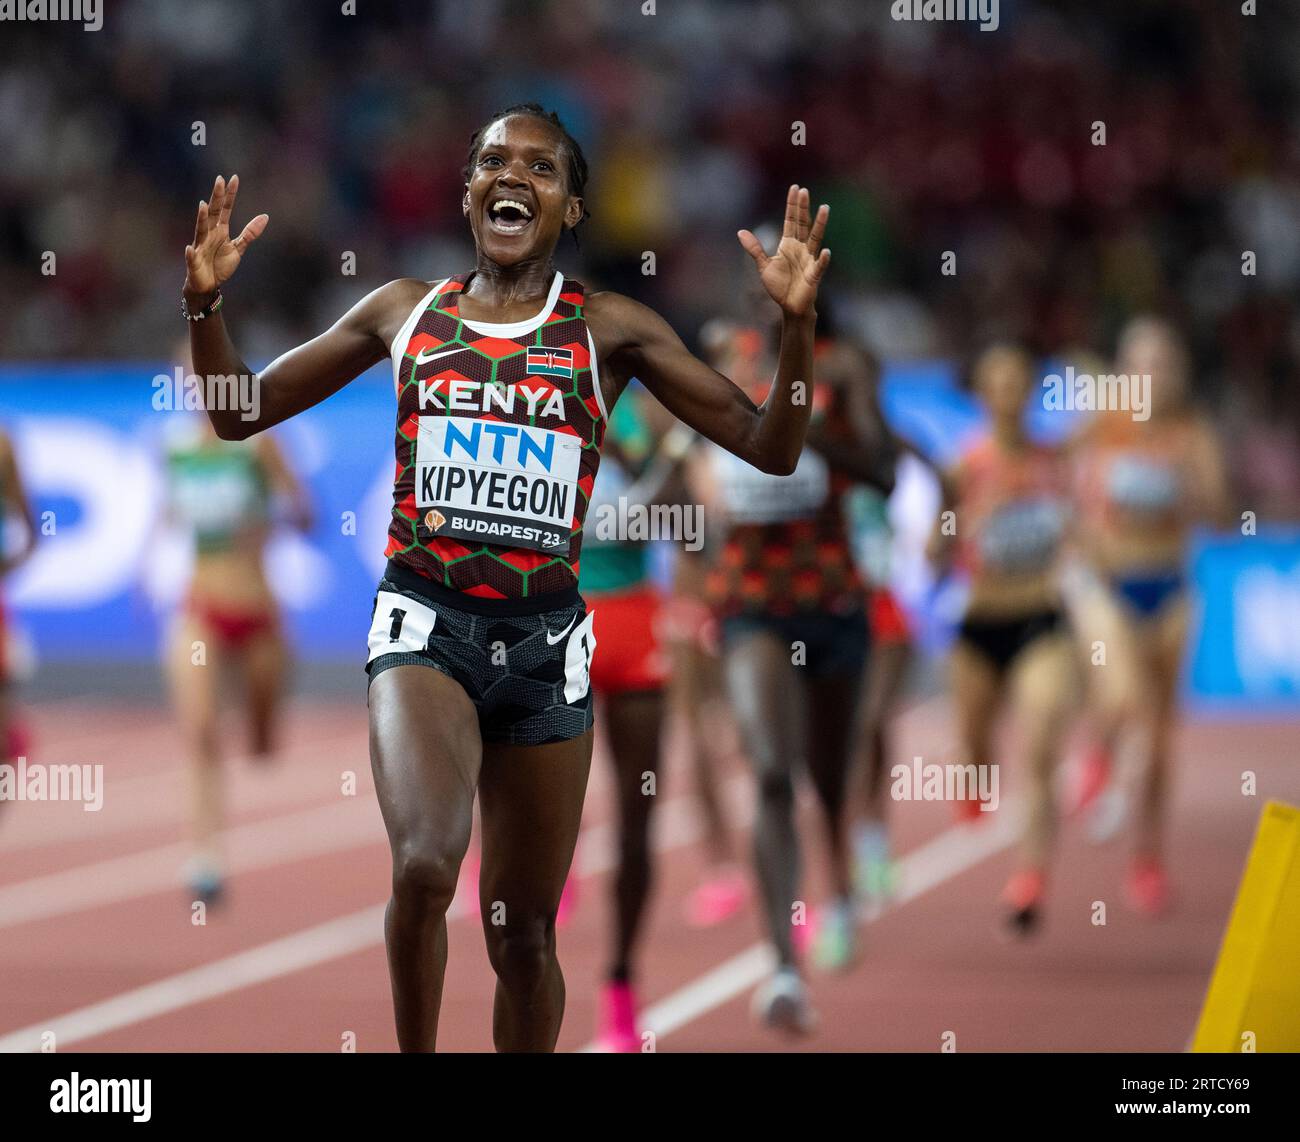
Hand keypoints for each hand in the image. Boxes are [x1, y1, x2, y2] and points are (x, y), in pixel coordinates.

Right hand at [183, 174, 267, 296]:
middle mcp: (209, 234)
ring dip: (201, 218)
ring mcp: (200, 247)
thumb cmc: (220, 264)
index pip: (225, 209)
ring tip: (202, 205)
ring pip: (200, 230)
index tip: (234, 178)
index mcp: (220, 230)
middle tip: (219, 180)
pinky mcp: (194, 262)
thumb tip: (265, 216)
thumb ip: (249, 233)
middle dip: (216, 197)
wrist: (209, 285)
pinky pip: (191, 257)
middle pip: (213, 213)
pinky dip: (190, 253)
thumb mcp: (238, 248)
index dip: (230, 195)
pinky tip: (189, 248)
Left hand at [738, 185, 829, 318]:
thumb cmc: (779, 286)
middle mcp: (801, 248)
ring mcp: (809, 260)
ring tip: (824, 209)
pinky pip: (819, 266)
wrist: (790, 307)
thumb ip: (755, 249)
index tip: (795, 188)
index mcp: (788, 245)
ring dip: (820, 225)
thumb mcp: (763, 266)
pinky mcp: (813, 275)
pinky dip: (822, 260)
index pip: (791, 221)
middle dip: (803, 208)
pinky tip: (826, 252)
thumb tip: (740, 232)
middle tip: (804, 191)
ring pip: (815, 239)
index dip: (792, 205)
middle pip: (803, 224)